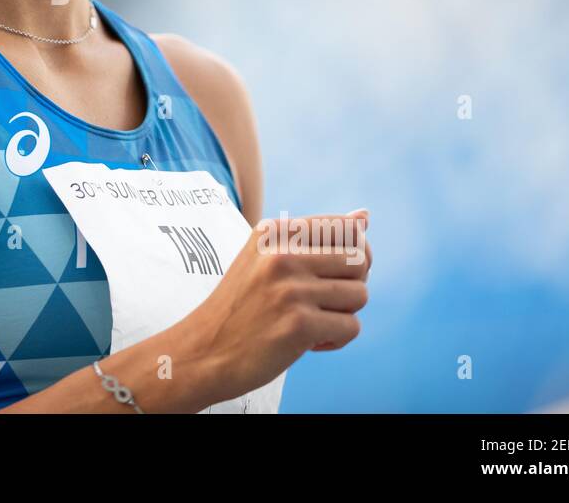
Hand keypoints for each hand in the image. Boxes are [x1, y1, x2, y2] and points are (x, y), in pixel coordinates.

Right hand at [176, 208, 371, 402]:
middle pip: (359, 260)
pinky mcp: (299, 324)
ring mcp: (290, 289)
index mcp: (275, 232)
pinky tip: (307, 342)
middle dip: (352, 285)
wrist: (203, 351)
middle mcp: (282, 254)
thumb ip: (315, 237)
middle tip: (324, 302)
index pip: (348, 228)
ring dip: (343, 314)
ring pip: (360, 294)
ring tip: (312, 321)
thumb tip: (365, 216)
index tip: (332, 276)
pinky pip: (352, 327)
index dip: (354, 255)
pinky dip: (336, 339)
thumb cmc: (241, 306)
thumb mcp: (266, 259)